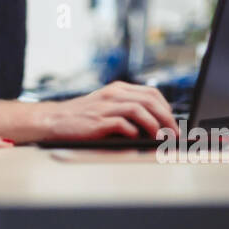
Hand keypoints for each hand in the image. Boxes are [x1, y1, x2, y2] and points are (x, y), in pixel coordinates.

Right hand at [41, 82, 178, 140]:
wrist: (55, 120)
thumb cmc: (83, 117)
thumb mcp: (106, 105)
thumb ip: (127, 109)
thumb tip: (155, 124)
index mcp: (118, 89)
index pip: (151, 93)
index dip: (166, 108)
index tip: (173, 123)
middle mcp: (113, 95)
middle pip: (150, 100)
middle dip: (167, 118)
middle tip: (174, 134)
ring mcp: (105, 107)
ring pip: (139, 110)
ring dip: (155, 126)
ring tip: (161, 138)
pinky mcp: (98, 121)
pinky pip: (123, 124)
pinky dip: (134, 133)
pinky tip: (136, 139)